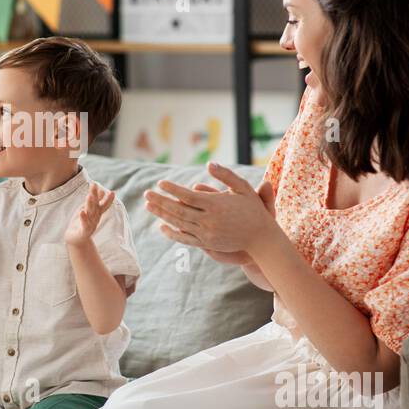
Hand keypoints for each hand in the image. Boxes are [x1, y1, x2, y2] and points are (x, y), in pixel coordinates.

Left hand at [65, 181, 114, 246]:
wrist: (76, 240)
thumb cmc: (83, 223)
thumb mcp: (90, 211)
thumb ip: (96, 201)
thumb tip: (102, 190)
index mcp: (97, 214)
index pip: (103, 205)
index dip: (108, 200)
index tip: (113, 192)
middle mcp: (95, 219)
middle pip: (95, 206)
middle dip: (95, 196)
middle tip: (95, 185)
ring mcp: (90, 225)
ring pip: (90, 213)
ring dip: (90, 204)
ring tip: (89, 195)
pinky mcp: (83, 232)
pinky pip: (84, 224)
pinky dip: (83, 218)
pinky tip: (81, 212)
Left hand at [143, 162, 272, 254]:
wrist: (262, 238)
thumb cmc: (253, 210)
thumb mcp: (243, 188)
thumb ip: (226, 175)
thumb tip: (209, 163)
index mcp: (217, 205)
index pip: (187, 196)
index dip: (172, 190)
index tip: (160, 183)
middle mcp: (209, 220)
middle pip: (179, 210)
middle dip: (161, 201)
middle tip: (146, 193)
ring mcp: (207, 234)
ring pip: (179, 224)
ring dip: (162, 215)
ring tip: (149, 206)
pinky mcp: (207, 244)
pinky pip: (185, 239)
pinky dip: (172, 233)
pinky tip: (162, 227)